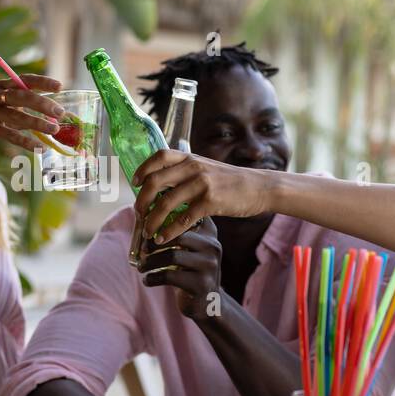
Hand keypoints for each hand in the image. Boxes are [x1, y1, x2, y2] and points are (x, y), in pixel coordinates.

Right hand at [0, 74, 63, 157]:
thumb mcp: (11, 109)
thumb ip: (31, 108)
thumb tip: (62, 114)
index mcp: (2, 85)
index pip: (25, 79)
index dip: (43, 82)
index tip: (60, 86)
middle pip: (21, 96)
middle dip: (42, 104)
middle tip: (60, 113)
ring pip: (16, 116)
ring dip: (37, 123)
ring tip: (54, 130)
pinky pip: (9, 134)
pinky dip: (26, 141)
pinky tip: (39, 147)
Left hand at [132, 151, 272, 243]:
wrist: (259, 187)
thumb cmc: (231, 181)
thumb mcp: (207, 167)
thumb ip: (186, 172)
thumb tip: (162, 184)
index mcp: (191, 157)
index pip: (159, 156)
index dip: (143, 169)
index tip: (134, 183)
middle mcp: (194, 167)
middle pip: (155, 181)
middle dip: (142, 200)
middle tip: (138, 214)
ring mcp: (202, 184)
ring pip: (166, 203)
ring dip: (153, 220)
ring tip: (148, 232)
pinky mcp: (211, 202)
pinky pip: (183, 219)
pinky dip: (170, 231)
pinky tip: (164, 238)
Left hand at [137, 217, 221, 318]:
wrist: (209, 302)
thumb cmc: (191, 271)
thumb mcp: (191, 249)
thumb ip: (178, 233)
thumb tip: (145, 216)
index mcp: (209, 234)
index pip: (185, 219)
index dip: (163, 220)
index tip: (147, 229)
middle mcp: (213, 247)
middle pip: (178, 236)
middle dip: (154, 242)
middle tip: (142, 249)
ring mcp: (209, 267)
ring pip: (172, 256)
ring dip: (150, 261)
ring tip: (141, 267)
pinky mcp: (201, 285)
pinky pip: (169, 276)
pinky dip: (153, 278)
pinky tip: (147, 280)